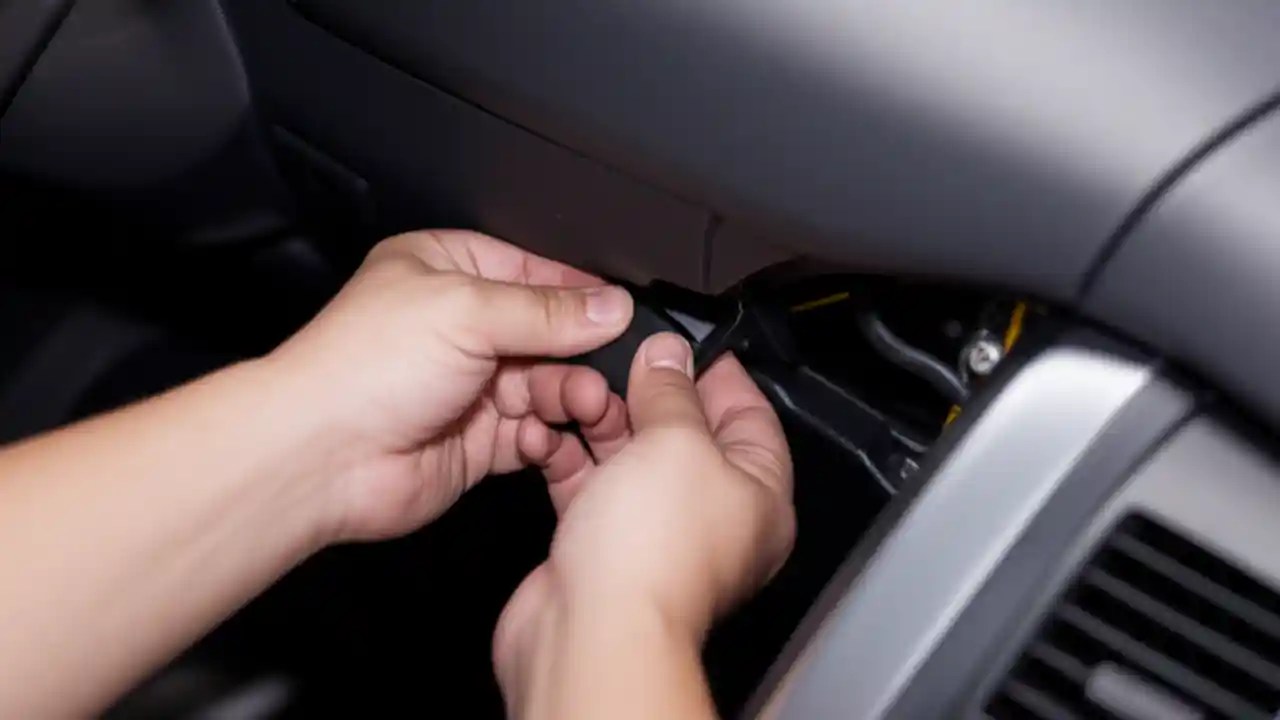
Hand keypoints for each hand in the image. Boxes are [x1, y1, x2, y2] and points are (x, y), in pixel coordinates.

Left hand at [266, 230, 632, 541]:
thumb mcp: (466, 311)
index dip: (577, 293)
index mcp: (445, 270)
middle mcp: (457, 326)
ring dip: (570, 396)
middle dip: (579, 354)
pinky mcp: (475, 441)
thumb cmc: (362, 368)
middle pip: (547, 333)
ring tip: (586, 406)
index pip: (532, 271)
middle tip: (608, 371)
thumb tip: (611, 306)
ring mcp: (467, 385)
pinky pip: (533, 434)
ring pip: (546, 386)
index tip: (620, 313)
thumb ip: (547, 310)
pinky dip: (548, 437)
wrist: (320, 457)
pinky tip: (547, 438)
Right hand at [492, 333, 795, 708]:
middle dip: (643, 392)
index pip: (749, 414)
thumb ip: (672, 390)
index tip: (681, 338)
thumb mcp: (677, 441)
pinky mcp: (601, 543)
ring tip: (572, 388)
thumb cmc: (655, 553)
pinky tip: (545, 430)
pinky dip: (565, 455)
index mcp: (758, 494)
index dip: (715, 371)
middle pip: (682, 431)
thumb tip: (669, 353)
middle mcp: (711, 514)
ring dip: (596, 419)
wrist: (591, 630)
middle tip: (615, 358)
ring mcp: (654, 530)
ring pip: (627, 455)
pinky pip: (586, 484)